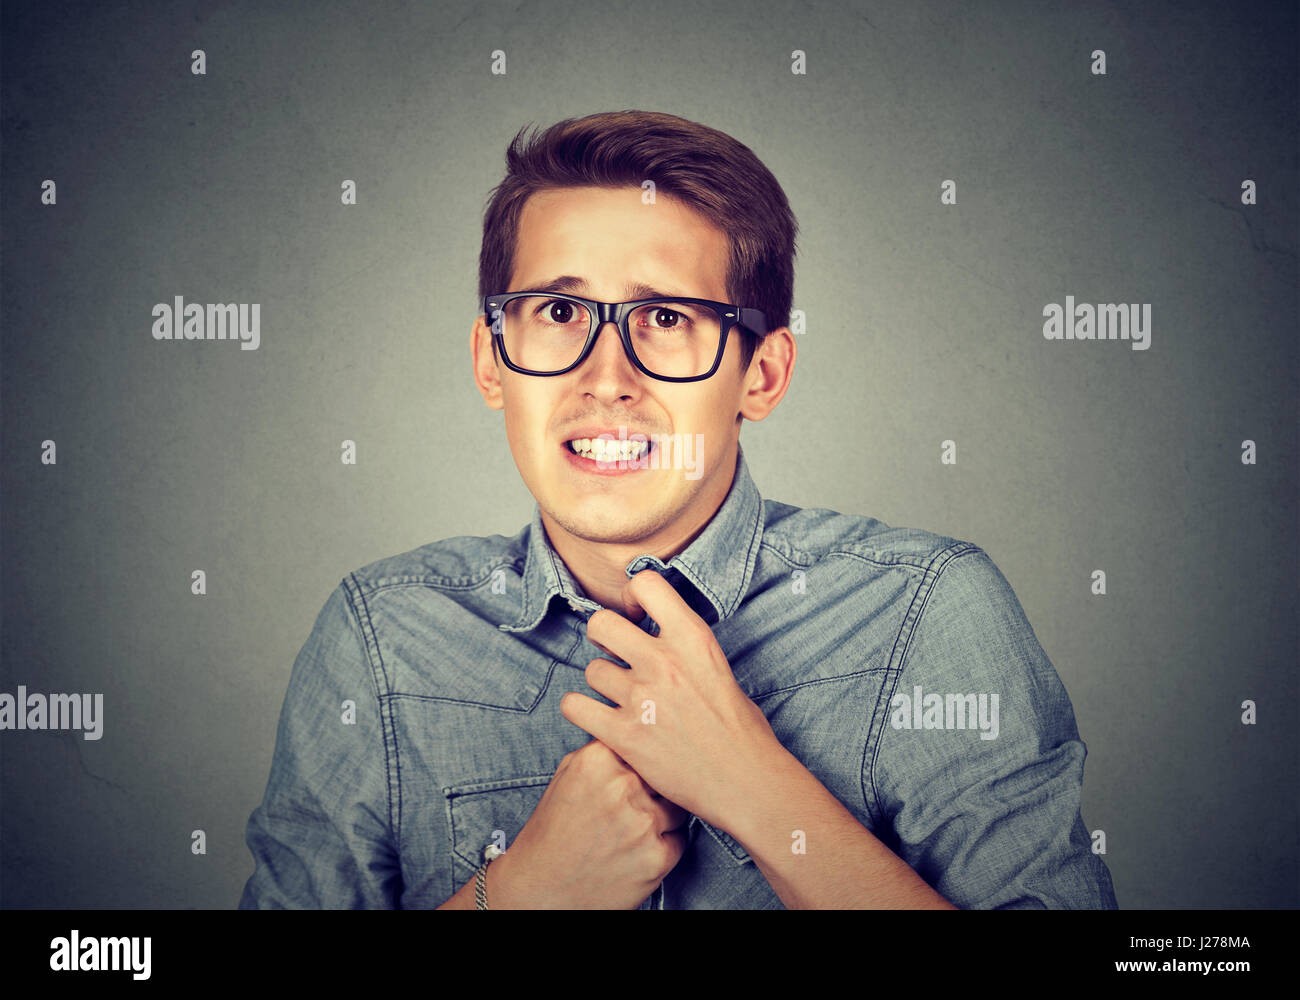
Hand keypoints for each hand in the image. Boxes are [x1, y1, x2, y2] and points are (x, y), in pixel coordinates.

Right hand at [487, 739, 687, 908]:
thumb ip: (601, 751)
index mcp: (597, 760)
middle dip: (656, 785)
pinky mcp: (656, 858)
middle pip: (663, 772)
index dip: (643, 756)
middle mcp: (622, 786)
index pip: (641, 742)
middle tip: (638, 801)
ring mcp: (642, 823)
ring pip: (678, 805)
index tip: (641, 763)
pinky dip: (664, 844)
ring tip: (633, 828)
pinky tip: (638, 848)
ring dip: (664, 815)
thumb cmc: (551, 833)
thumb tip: (633, 734)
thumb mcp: (567, 775)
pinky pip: (679, 839)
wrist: (540, 889)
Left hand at [561, 569, 787, 834]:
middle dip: (603, 637)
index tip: (637, 614)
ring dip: (601, 683)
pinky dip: (580, 710)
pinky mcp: (624, 734)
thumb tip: (657, 635)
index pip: (645, 583)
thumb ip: (684, 647)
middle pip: (600, 623)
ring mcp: (641, 697)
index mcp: (693, 638)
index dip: (632, 596)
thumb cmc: (740, 729)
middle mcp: (663, 661)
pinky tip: (596, 716)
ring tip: (620, 698)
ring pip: (591, 669)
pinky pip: (574, 706)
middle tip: (616, 654)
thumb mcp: (718, 667)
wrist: (746, 781)